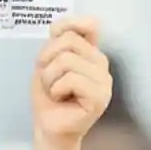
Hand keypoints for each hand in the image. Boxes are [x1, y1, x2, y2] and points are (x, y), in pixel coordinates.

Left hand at [30, 17, 112, 145]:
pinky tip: (61, 99)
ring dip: (49, 78)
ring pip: (67, 60)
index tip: (54, 40)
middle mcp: (101, 64)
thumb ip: (57, 43)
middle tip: (50, 79)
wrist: (48, 124)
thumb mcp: (47, 62)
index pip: (89, 25)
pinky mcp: (100, 98)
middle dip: (47, 60)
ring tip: (55, 91)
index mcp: (91, 53)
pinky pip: (71, 79)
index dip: (68, 25)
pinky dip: (56, 89)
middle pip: (69, 41)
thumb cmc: (48, 94)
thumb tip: (62, 28)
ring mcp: (104, 81)